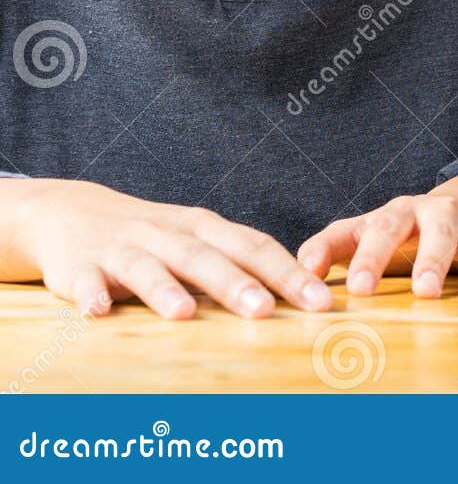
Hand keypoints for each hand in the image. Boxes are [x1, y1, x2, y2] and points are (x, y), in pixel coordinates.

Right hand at [9, 179, 332, 318]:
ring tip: (184, 313)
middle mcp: (168, 235)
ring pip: (148, 268)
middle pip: (207, 258)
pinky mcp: (79, 266)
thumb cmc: (152, 237)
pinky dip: (91, 293)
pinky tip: (97, 310)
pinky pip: (84, 281)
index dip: (288, 274)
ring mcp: (122, 249)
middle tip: (266, 311)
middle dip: (237, 284)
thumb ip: (241, 266)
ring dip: (165, 290)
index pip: (254, 248)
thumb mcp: (198, 242)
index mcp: (205, 229)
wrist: (69, 212)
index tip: (319, 302)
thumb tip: (300, 299)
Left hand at [297, 166, 457, 296]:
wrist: (449, 211)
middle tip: (422, 292)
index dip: (371, 258)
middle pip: (437, 231)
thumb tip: (301, 270)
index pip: (383, 230)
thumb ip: (330, 247)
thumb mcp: (361, 232)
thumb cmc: (396, 231)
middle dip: (430, 260)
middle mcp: (440, 213)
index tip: (359, 289)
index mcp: (400, 212)